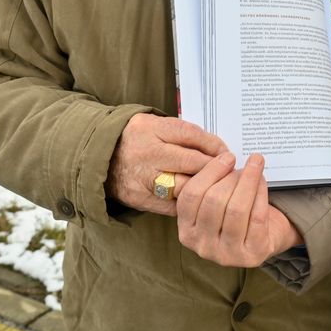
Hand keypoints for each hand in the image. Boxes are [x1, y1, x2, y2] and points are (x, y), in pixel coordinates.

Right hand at [105, 113, 228, 215]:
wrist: (101, 159)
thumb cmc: (136, 139)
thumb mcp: (154, 124)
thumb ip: (181, 133)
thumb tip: (217, 148)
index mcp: (152, 129)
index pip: (191, 135)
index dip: (214, 145)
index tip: (227, 153)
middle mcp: (147, 153)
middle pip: (191, 162)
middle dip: (215, 168)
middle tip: (230, 172)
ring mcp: (143, 178)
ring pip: (185, 187)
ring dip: (206, 189)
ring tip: (219, 188)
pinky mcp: (140, 199)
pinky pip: (173, 206)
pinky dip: (189, 204)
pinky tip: (200, 200)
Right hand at [176, 153, 303, 267]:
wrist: (262, 239)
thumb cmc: (234, 216)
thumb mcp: (214, 203)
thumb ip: (210, 184)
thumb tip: (223, 158)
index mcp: (186, 232)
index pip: (190, 196)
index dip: (209, 172)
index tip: (227, 156)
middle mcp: (203, 247)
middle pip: (213, 201)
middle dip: (230, 176)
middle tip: (243, 163)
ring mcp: (227, 255)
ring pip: (236, 209)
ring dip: (247, 181)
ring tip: (255, 166)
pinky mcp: (252, 255)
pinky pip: (256, 217)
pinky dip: (260, 193)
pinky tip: (263, 180)